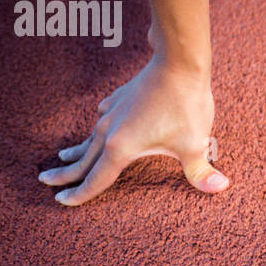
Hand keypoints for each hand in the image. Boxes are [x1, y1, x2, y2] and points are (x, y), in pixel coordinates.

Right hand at [39, 50, 226, 206]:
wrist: (178, 63)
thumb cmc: (185, 106)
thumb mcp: (195, 144)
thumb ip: (201, 171)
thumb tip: (220, 188)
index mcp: (120, 149)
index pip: (96, 180)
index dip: (79, 194)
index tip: (62, 201)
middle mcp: (108, 132)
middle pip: (82, 160)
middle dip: (64, 174)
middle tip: (45, 182)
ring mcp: (111, 113)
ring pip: (89, 139)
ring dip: (77, 152)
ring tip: (63, 158)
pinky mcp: (119, 99)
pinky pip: (102, 119)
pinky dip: (95, 129)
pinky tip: (97, 126)